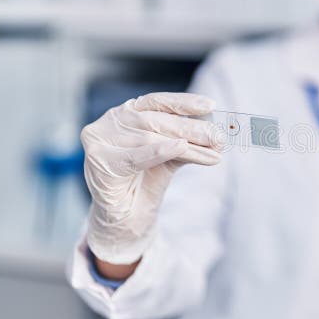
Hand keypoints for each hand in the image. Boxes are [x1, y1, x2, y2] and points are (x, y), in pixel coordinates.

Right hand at [81, 92, 223, 263]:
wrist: (126, 218)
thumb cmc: (146, 180)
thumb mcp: (172, 156)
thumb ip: (188, 143)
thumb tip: (217, 136)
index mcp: (127, 113)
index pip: (157, 101)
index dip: (183, 102)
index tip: (210, 106)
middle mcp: (111, 121)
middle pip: (156, 120)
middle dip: (191, 128)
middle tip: (219, 137)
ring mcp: (100, 140)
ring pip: (150, 137)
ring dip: (186, 145)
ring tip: (212, 151)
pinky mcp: (99, 162)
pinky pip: (134, 156)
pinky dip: (159, 151)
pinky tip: (180, 147)